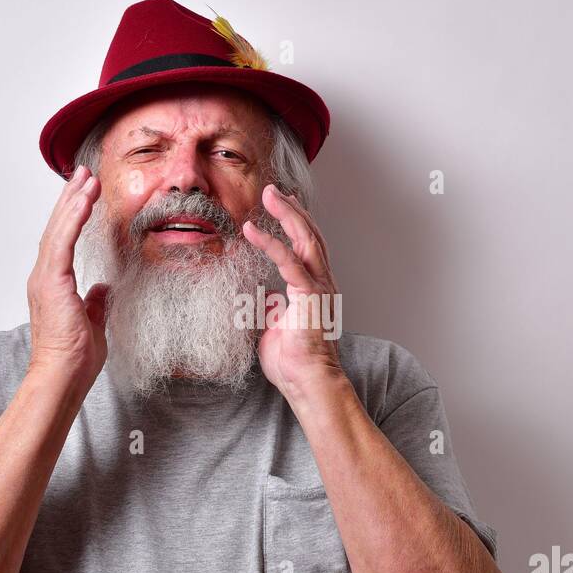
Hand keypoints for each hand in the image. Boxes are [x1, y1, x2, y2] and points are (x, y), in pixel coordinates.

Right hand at [26, 165, 107, 383]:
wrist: (62, 376)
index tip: (84, 194)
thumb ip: (95, 303)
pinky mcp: (52, 282)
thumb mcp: (92, 323)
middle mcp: (44, 277)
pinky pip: (62, 242)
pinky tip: (83, 200)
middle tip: (83, 174)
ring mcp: (45, 278)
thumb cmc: (74, 358)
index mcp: (53, 285)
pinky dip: (72, 219)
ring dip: (72, 201)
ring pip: (57, 230)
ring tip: (86, 178)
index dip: (72, 216)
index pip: (62, 241)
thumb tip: (102, 289)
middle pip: (56, 228)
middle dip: (70, 199)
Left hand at [242, 184, 346, 400]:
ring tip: (270, 195)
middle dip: (292, 209)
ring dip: (286, 214)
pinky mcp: (309, 295)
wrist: (308, 382)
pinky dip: (270, 243)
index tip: (281, 204)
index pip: (307, 246)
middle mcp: (321, 282)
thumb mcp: (274, 327)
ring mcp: (318, 287)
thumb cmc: (293, 362)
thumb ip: (270, 308)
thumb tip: (262, 299)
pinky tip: (251, 230)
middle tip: (273, 190)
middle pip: (310, 234)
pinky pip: (289, 261)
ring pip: (306, 239)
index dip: (296, 223)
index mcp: (314, 288)